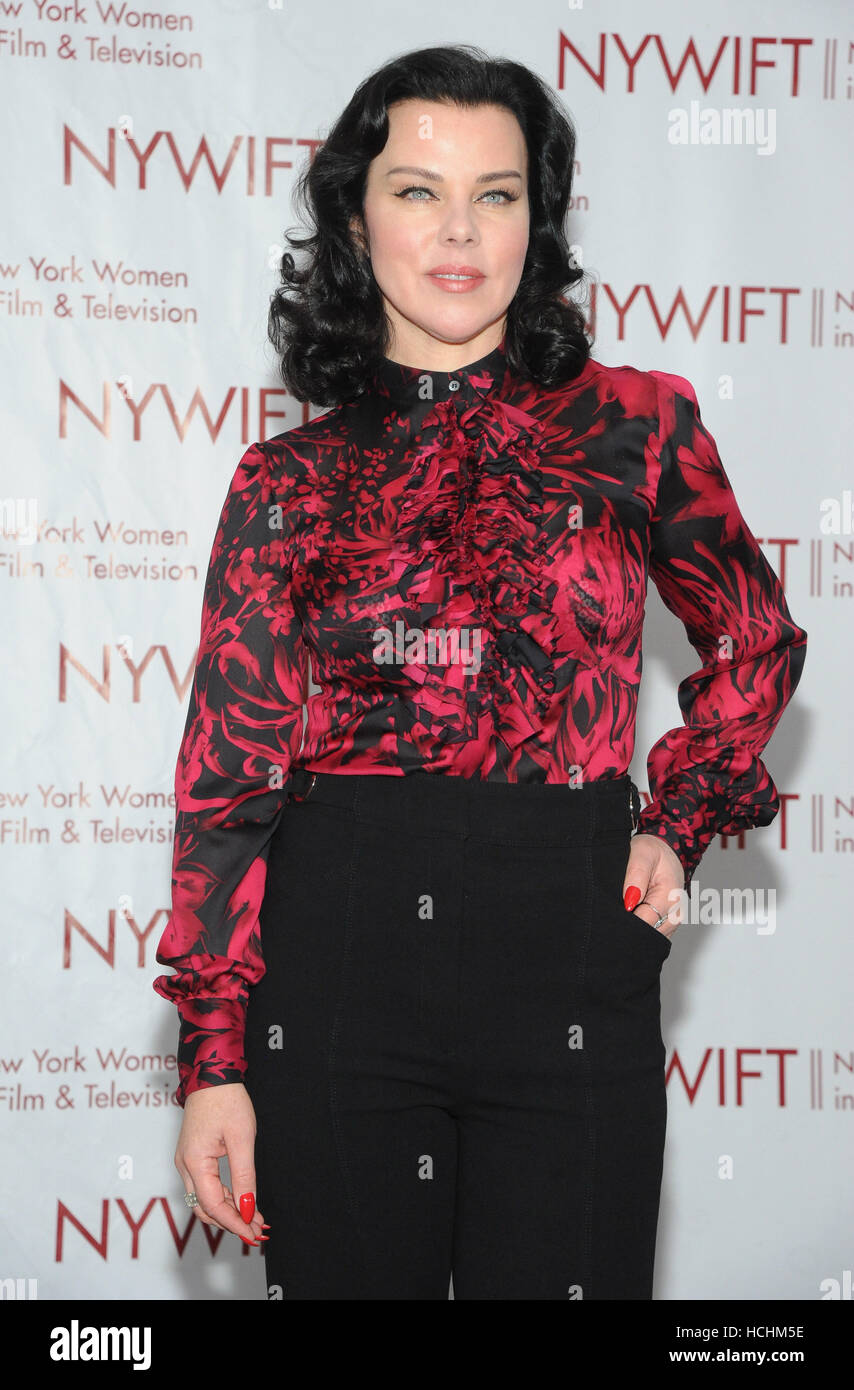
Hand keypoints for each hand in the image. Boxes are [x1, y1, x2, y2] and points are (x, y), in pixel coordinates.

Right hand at [174, 1082, 267, 1245]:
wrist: (212, 1074)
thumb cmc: (227, 1100)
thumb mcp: (242, 1139)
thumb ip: (244, 1176)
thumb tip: (248, 1208)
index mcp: (194, 1162)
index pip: (213, 1206)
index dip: (234, 1223)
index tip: (254, 1232)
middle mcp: (185, 1165)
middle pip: (205, 1208)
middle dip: (231, 1222)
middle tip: (258, 1230)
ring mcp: (186, 1161)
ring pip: (204, 1199)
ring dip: (228, 1211)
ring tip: (255, 1218)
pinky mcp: (193, 1155)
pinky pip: (205, 1186)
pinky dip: (224, 1197)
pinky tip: (242, 1200)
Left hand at [623, 834, 684, 940]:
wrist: (666, 852)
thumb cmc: (654, 852)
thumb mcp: (642, 854)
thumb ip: (635, 877)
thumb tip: (628, 903)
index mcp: (671, 897)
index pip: (645, 921)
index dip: (627, 919)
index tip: (615, 910)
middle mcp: (676, 914)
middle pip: (648, 934)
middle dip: (629, 926)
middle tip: (616, 910)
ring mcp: (673, 922)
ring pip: (649, 938)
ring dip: (635, 928)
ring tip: (625, 908)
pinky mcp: (667, 925)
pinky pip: (652, 935)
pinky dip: (640, 928)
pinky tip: (632, 914)